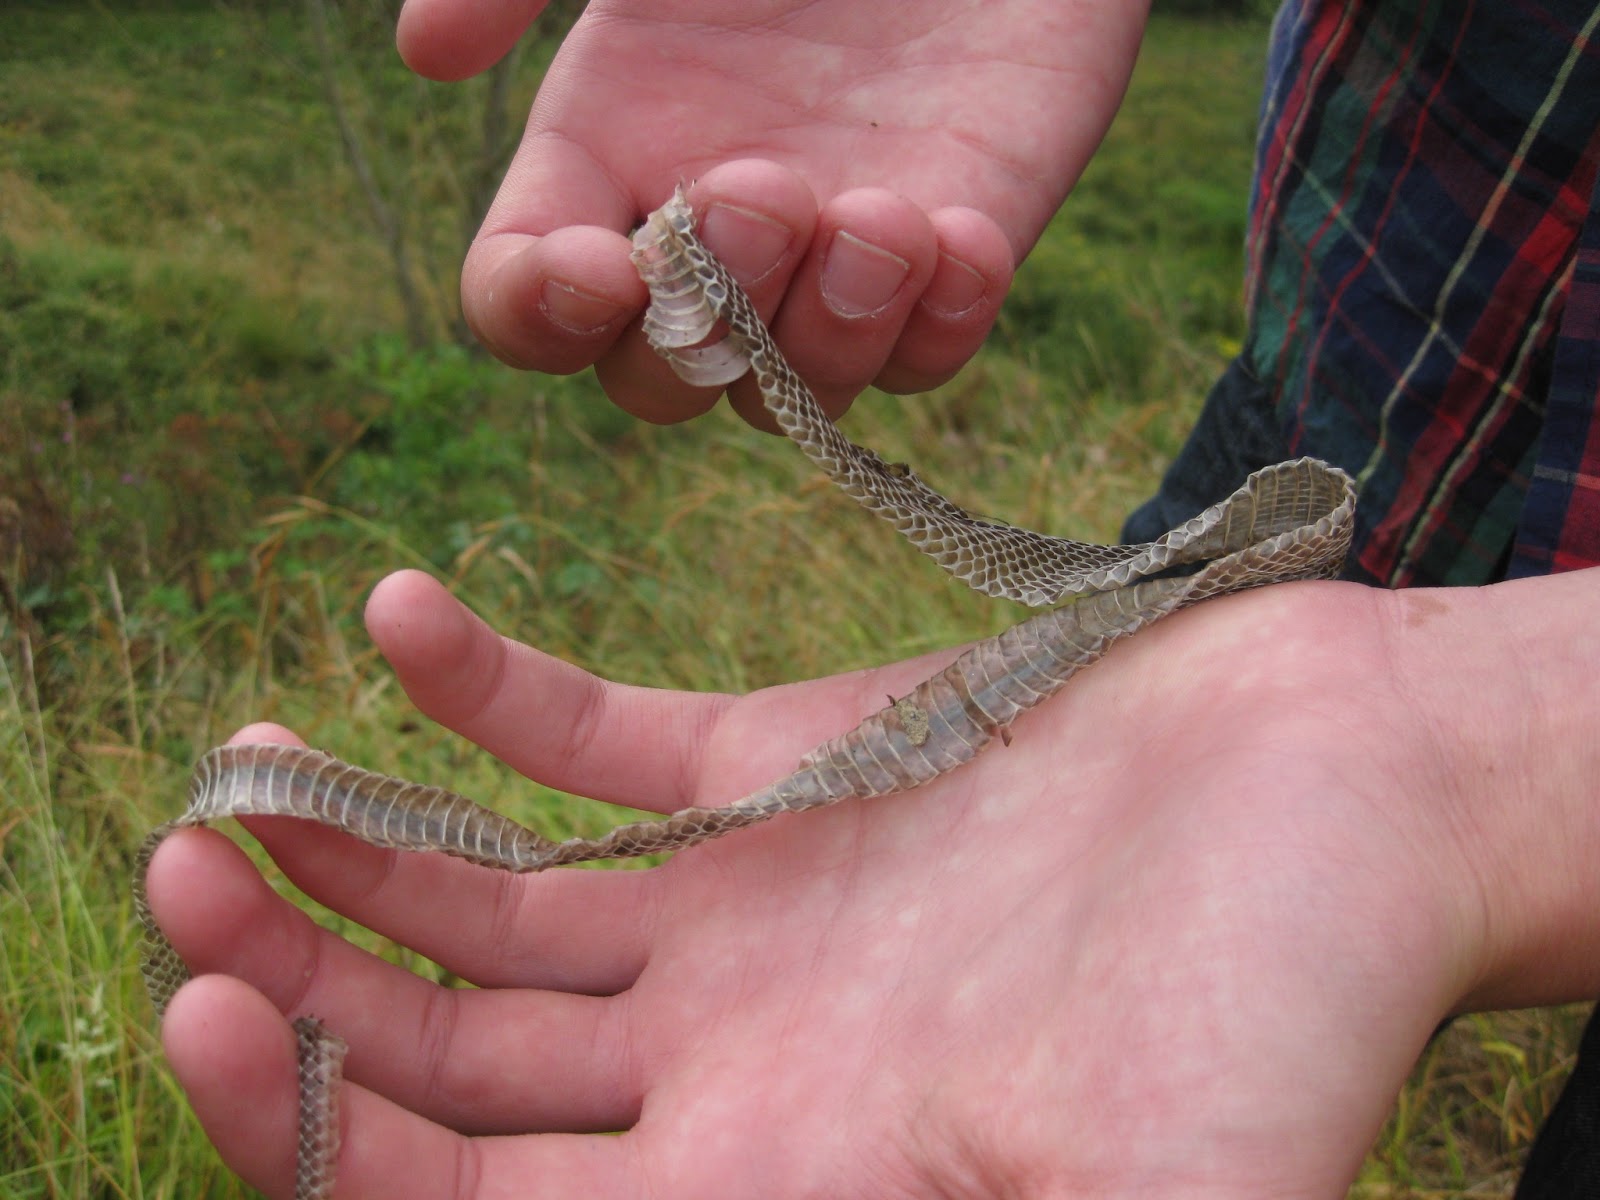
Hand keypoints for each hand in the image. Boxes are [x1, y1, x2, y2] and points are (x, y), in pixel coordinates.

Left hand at [147, 568, 1549, 1197]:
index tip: (211, 1024)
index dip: (324, 1147)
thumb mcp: (1154, 1198)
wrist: (1358, 795)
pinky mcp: (778, 772)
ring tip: (233, 770)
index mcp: (776, 1185)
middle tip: (178, 873)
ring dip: (354, 843)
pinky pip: (594, 744)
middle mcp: (728, 1067)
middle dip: (296, 982)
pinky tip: (397, 615)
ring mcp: (742, 911)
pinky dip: (489, 689)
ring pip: (492, 903)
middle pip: (446, 1062)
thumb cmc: (1293, 1008)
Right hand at [394, 0, 1149, 422]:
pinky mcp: (942, 270)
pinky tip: (961, 232)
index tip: (596, 264)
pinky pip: (925, 368)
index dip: (537, 316)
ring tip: (881, 216)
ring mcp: (827, 270)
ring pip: (792, 401)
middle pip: (659, 383)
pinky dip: (939, 327)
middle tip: (763, 184)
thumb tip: (426, 54)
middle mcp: (711, 243)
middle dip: (702, 322)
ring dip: (828, 337)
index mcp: (607, 163)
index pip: (525, 306)